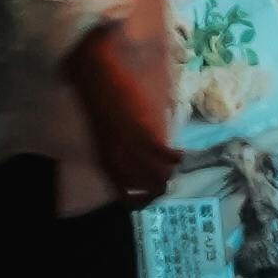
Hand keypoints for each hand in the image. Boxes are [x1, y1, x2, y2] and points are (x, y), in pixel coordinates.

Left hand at [74, 32, 177, 209]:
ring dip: (168, 174)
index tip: (150, 199)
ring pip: (154, 172)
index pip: (124, 194)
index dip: (139, 201)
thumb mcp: (103, 134)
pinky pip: (161, 151)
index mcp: (106, 161)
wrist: (96, 75)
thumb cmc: (96, 100)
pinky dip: (173, 156)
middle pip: (143, 186)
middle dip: (158, 188)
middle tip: (170, 183)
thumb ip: (114, 149)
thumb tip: (130, 159)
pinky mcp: (141, 130)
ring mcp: (130, 146)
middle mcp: (118, 159)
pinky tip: (181, 155)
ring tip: (177, 170)